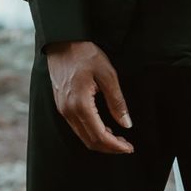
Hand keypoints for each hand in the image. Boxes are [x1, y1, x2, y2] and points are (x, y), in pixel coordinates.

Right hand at [45, 40, 133, 154]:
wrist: (62, 42)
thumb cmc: (85, 54)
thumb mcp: (107, 74)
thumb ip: (117, 101)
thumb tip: (126, 124)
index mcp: (80, 104)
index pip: (100, 136)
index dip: (116, 146)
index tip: (129, 147)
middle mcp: (68, 111)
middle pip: (90, 141)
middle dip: (109, 148)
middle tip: (126, 145)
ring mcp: (63, 109)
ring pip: (82, 137)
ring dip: (101, 141)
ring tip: (118, 138)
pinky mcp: (61, 106)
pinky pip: (77, 128)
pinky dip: (91, 133)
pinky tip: (104, 128)